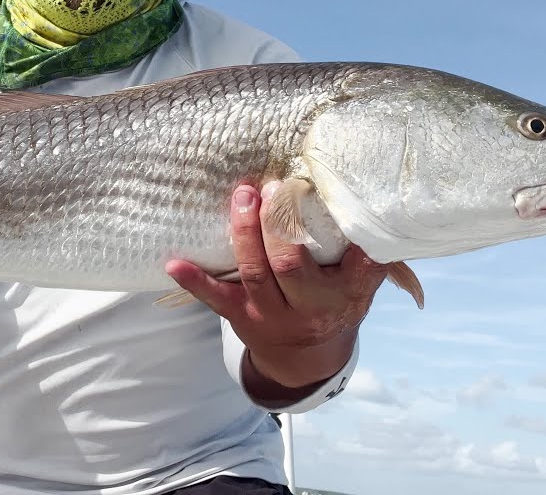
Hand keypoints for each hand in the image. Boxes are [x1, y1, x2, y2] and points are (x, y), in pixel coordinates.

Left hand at [165, 183, 386, 401]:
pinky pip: (214, 299)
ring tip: (243, 196)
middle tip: (274, 187)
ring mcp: (270, 314)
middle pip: (290, 265)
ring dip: (244, 232)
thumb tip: (370, 200)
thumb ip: (367, 251)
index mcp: (345, 295)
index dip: (347, 238)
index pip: (356, 266)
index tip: (336, 204)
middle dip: (278, 224)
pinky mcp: (240, 316)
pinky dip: (194, 280)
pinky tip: (174, 264)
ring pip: (255, 273)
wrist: (306, 358)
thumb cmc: (335, 304)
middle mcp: (309, 308)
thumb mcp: (360, 284)